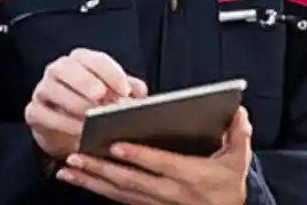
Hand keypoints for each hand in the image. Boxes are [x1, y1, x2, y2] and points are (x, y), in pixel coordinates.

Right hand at [25, 48, 147, 160]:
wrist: (70, 132)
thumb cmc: (95, 107)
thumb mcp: (114, 96)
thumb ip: (128, 91)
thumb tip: (140, 93)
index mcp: (81, 60)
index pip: (95, 59)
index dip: (110, 73)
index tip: (125, 90)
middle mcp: (58, 69)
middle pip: (68, 68)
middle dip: (85, 82)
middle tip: (101, 97)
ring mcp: (43, 89)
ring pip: (52, 89)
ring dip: (73, 103)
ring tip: (91, 119)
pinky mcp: (33, 111)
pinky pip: (43, 114)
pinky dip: (61, 123)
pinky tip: (78, 133)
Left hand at [57, 106, 253, 204]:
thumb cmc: (228, 186)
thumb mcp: (238, 161)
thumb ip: (238, 135)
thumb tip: (238, 111)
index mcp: (189, 175)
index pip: (158, 164)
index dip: (137, 156)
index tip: (115, 146)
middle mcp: (168, 192)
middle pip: (129, 180)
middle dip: (100, 169)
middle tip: (76, 157)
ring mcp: (156, 202)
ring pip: (118, 192)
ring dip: (91, 181)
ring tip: (68, 170)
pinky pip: (119, 199)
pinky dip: (97, 190)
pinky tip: (80, 181)